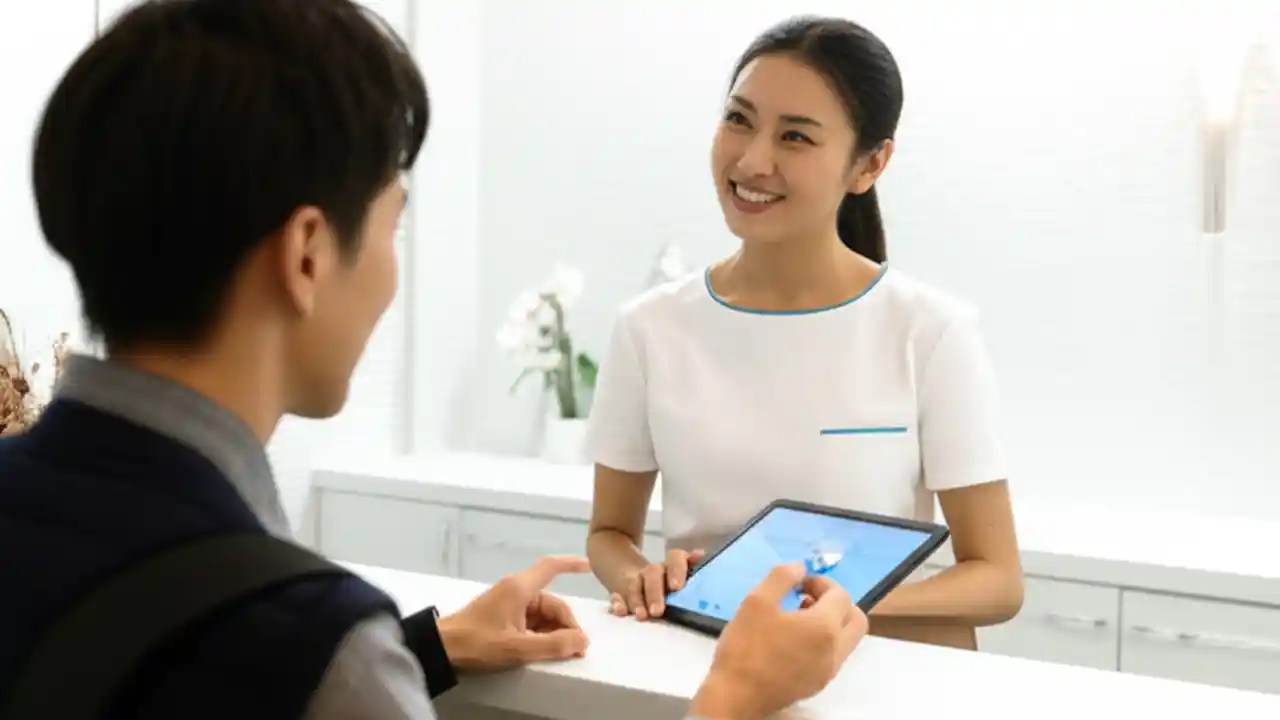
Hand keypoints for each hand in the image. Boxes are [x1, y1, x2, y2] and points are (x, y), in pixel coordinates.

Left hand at [437, 556, 591, 673]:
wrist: (441, 649)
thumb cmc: (476, 643)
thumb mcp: (518, 647)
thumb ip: (553, 644)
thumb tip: (582, 641)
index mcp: (519, 588)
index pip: (551, 567)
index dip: (572, 565)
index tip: (589, 567)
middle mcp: (515, 591)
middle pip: (551, 602)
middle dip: (566, 623)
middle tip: (576, 649)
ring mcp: (507, 604)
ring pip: (541, 614)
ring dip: (553, 631)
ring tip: (559, 653)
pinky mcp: (501, 617)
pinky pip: (529, 621)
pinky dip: (540, 633)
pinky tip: (542, 650)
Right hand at [609, 548, 705, 619]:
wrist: (635, 573)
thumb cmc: (672, 586)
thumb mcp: (687, 581)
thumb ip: (696, 573)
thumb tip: (701, 556)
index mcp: (673, 566)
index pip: (676, 558)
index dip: (676, 570)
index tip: (676, 587)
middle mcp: (655, 571)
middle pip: (653, 574)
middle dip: (654, 592)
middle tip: (657, 611)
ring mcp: (637, 580)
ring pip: (634, 585)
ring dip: (637, 600)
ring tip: (641, 616)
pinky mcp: (621, 591)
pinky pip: (618, 594)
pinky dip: (618, 602)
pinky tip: (620, 611)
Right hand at [689, 564, 867, 719]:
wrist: (736, 696)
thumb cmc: (745, 647)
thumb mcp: (757, 601)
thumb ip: (782, 577)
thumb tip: (800, 568)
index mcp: (824, 627)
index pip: (841, 596)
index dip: (822, 582)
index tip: (799, 582)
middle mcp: (834, 650)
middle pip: (856, 619)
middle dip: (837, 603)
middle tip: (809, 598)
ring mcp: (828, 670)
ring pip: (847, 640)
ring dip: (832, 622)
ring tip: (798, 617)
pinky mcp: (818, 684)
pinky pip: (833, 656)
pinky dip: (824, 641)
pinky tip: (793, 640)